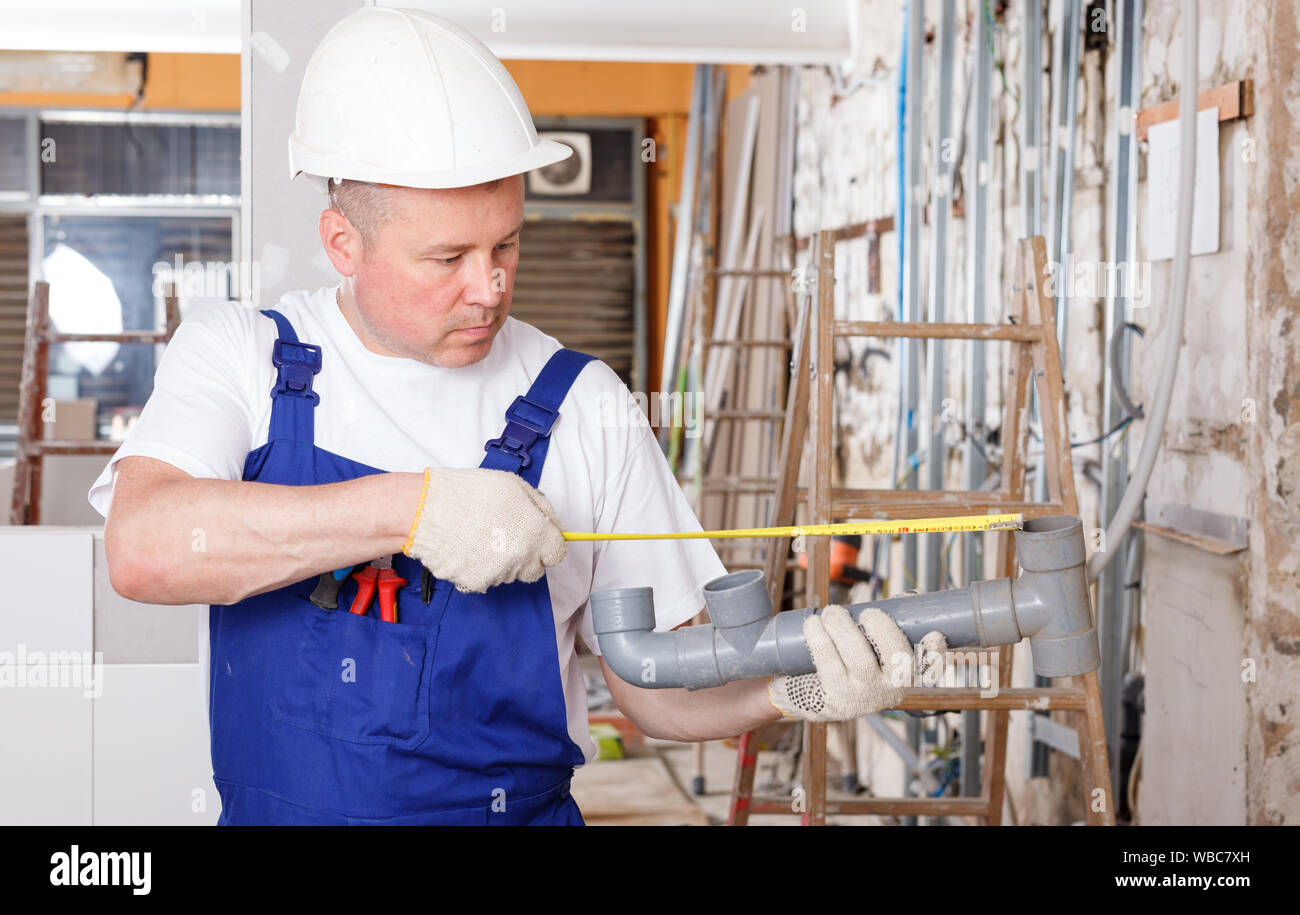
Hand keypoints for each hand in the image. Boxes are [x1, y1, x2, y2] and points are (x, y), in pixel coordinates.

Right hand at [402, 467, 567, 592]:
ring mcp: (499, 574)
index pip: (557, 554)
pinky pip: (487, 580)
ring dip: (503, 561)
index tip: (539, 538)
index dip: (548, 544)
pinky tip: (469, 548)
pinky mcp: (477, 584)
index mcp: (536, 534)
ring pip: (511, 575)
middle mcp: (521, 558)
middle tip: (506, 536)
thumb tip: (554, 526)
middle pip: (536, 569)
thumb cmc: (469, 494)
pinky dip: (481, 568)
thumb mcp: (516, 486)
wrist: (427, 510)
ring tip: (481, 537)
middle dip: (527, 555)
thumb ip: (542, 509)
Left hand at [766, 605, 947, 721]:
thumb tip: (911, 596)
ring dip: (843, 628)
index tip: (933, 634)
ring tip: (832, 612)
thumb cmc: (855, 662)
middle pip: (894, 655)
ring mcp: (863, 695)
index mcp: (907, 673)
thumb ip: (892, 623)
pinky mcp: (836, 697)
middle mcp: (890, 688)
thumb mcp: (877, 649)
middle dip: (881, 627)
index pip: (930, 666)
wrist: (819, 697)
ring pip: (859, 658)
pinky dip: (819, 638)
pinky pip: (828, 662)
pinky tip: (813, 624)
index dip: (935, 652)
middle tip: (867, 612)